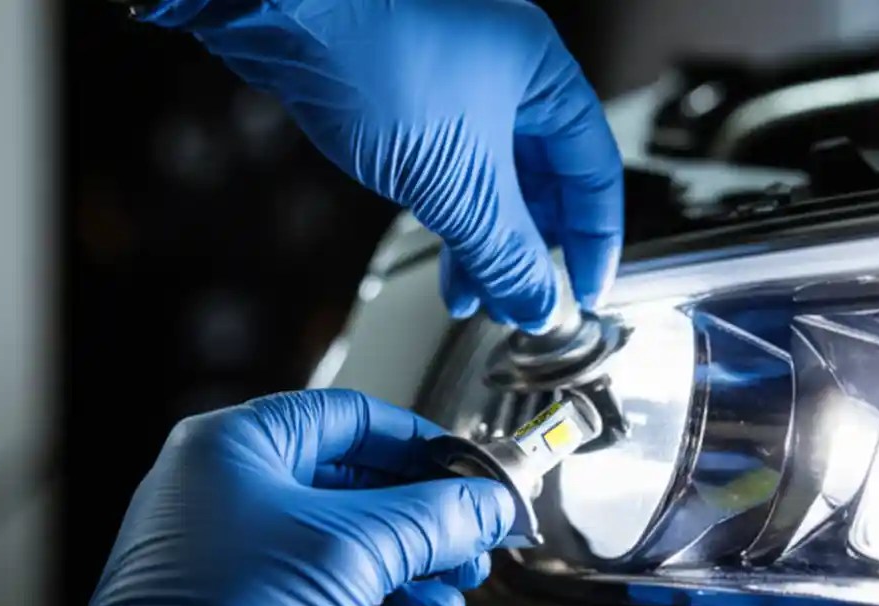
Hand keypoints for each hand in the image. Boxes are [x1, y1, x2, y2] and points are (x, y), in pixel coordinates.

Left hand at [15, 390, 514, 605]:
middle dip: (427, 513)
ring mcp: (232, 539)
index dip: (424, 443)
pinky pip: (327, 569)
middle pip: (358, 475)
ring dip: (412, 554)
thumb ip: (428, 519)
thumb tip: (485, 503)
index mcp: (238, 444)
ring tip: (455, 581)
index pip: (354, 416)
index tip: (470, 471)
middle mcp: (230, 482)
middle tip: (472, 535)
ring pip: (348, 528)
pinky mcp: (243, 591)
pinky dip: (379, 584)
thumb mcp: (347, 556)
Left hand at [146, 0, 624, 332]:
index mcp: (543, 74)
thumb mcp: (456, 182)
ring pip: (494, 177)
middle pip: (544, 179)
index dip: (593, 242)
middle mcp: (508, 72)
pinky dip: (455, 213)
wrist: (283, 14)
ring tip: (477, 294)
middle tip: (522, 301)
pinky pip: (453, 167)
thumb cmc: (374, 61)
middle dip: (531, 249)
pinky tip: (446, 253)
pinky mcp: (412, 95)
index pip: (594, 173)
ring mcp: (458, 81)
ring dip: (489, 241)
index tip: (583, 293)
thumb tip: (538, 304)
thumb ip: (505, 252)